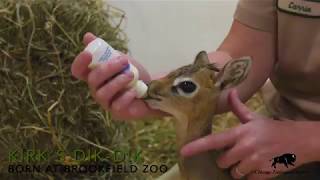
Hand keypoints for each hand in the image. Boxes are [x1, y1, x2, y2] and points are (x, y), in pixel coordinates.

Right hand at [71, 32, 161, 119]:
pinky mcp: (117, 112)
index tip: (88, 53)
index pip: (78, 70)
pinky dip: (126, 95)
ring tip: (132, 75)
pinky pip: (117, 105)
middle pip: (93, 80)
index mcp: (95, 75)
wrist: (152, 89)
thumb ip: (105, 51)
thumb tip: (87, 36)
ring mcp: (106, 102)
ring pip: (102, 93)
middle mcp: (97, 89)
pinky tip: (135, 90)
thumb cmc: (133, 75)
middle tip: (124, 61)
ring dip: (118, 81)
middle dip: (108, 68)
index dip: (80, 62)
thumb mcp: (120, 59)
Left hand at [181, 89, 319, 178]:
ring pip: (234, 172)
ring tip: (249, 158)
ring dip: (238, 168)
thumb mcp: (254, 118)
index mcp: (240, 133)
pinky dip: (250, 174)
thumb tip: (230, 92)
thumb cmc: (272, 129)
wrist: (299, 141)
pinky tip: (258, 164)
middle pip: (222, 161)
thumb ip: (238, 108)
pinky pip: (247, 179)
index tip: (183, 151)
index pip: (214, 141)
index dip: (197, 146)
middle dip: (226, 159)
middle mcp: (245, 148)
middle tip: (237, 151)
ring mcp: (254, 162)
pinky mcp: (262, 174)